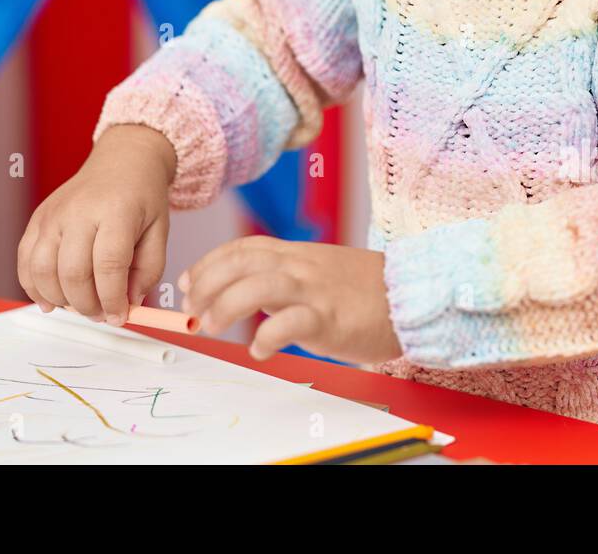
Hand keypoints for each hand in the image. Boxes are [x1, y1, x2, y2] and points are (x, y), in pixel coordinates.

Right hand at [17, 124, 175, 325]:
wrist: (122, 161)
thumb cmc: (142, 196)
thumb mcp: (159, 230)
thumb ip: (148, 271)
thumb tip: (128, 304)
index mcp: (116, 210)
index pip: (108, 265)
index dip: (112, 300)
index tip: (119, 316)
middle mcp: (79, 210)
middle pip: (72, 273)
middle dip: (87, 306)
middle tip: (101, 314)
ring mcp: (53, 214)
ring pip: (42, 271)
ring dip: (60, 300)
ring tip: (80, 305)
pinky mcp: (38, 219)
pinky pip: (25, 261)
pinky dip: (33, 287)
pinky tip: (52, 299)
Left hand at [177, 237, 403, 364]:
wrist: (409, 295)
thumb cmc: (363, 289)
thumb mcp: (318, 271)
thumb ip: (284, 276)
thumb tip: (244, 293)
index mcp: (296, 253)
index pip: (242, 248)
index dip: (208, 263)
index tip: (187, 282)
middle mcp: (299, 265)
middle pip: (240, 262)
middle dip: (206, 283)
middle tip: (192, 309)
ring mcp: (313, 290)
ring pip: (258, 286)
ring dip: (226, 305)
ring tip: (212, 326)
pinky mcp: (329, 318)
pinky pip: (290, 323)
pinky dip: (267, 336)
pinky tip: (259, 349)